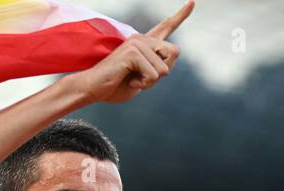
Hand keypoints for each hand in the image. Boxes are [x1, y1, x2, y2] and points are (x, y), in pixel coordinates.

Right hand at [67, 1, 191, 104]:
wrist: (91, 89)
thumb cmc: (114, 86)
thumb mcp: (141, 80)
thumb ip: (156, 72)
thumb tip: (166, 68)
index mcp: (144, 44)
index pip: (166, 27)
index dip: (181, 15)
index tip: (192, 2)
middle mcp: (142, 39)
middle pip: (174, 53)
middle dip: (162, 71)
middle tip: (141, 78)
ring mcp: (138, 43)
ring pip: (164, 68)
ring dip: (150, 81)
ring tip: (131, 79)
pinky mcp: (133, 52)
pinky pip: (153, 74)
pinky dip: (143, 84)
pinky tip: (128, 80)